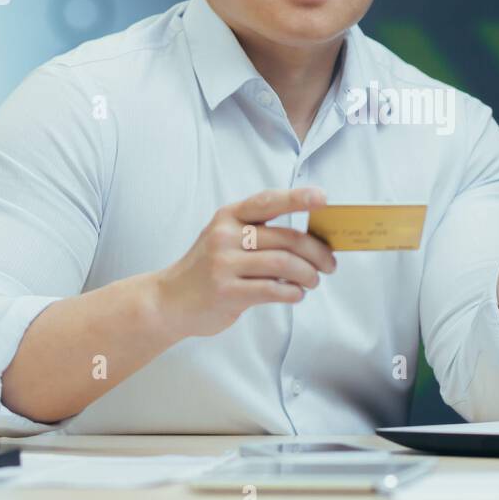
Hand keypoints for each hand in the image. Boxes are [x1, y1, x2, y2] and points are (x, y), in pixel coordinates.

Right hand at [150, 187, 336, 339]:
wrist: (168, 300)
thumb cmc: (209, 268)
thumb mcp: (225, 238)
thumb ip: (259, 233)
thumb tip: (311, 240)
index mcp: (229, 216)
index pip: (268, 201)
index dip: (298, 199)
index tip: (323, 199)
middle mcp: (225, 236)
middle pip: (286, 239)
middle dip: (317, 252)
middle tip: (330, 264)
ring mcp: (224, 264)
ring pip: (284, 264)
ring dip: (308, 275)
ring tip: (314, 281)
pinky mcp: (227, 292)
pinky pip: (273, 290)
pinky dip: (293, 293)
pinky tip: (296, 294)